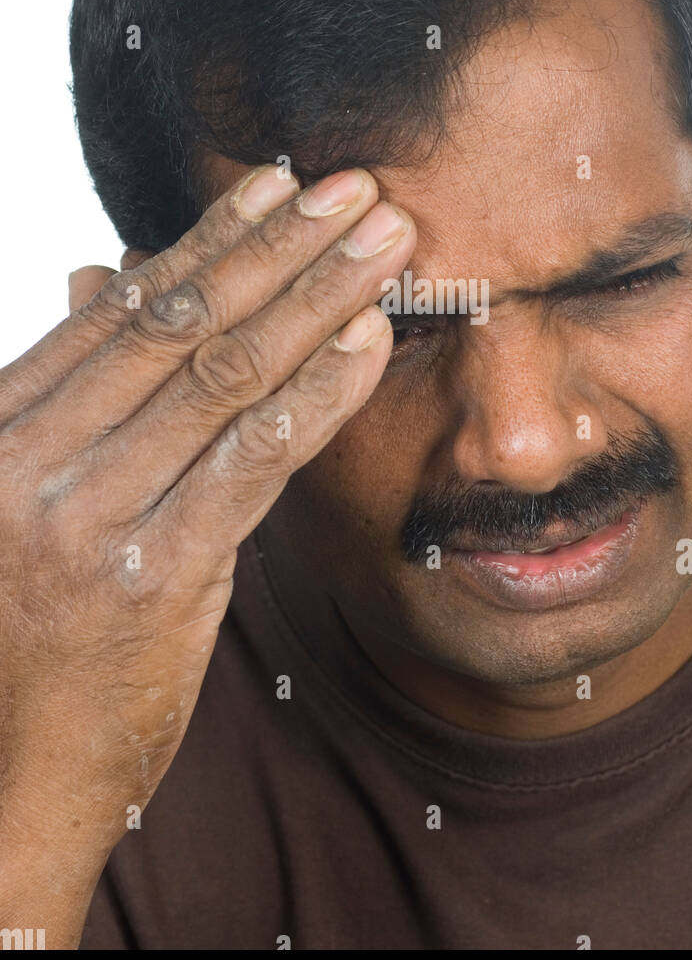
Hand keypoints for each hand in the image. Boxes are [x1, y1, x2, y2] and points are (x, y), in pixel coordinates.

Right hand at [0, 164, 413, 920]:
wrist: (15, 774)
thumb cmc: (31, 629)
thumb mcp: (29, 494)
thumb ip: (70, 388)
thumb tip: (96, 271)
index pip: (120, 308)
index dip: (208, 238)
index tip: (278, 185)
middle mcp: (29, 460)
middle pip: (179, 324)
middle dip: (281, 248)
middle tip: (358, 190)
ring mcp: (84, 518)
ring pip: (223, 377)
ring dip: (318, 298)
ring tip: (387, 242)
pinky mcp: (150, 575)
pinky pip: (254, 457)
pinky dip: (321, 391)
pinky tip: (372, 342)